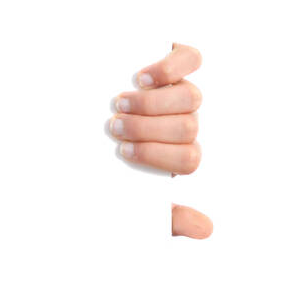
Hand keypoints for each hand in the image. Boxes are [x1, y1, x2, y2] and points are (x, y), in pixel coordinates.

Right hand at [108, 42, 211, 238]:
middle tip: (114, 127)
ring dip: (151, 104)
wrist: (82, 123)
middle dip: (147, 129)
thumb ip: (170, 218)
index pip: (189, 159)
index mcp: (182, 156)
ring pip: (190, 98)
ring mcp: (185, 91)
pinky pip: (190, 59)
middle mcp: (189, 124)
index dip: (157, 155)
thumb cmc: (113, 167)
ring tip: (119, 103)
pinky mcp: (179, 59)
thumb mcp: (136, 199)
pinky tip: (142, 78)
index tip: (123, 153)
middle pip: (188, 127)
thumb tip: (206, 229)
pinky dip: (168, 68)